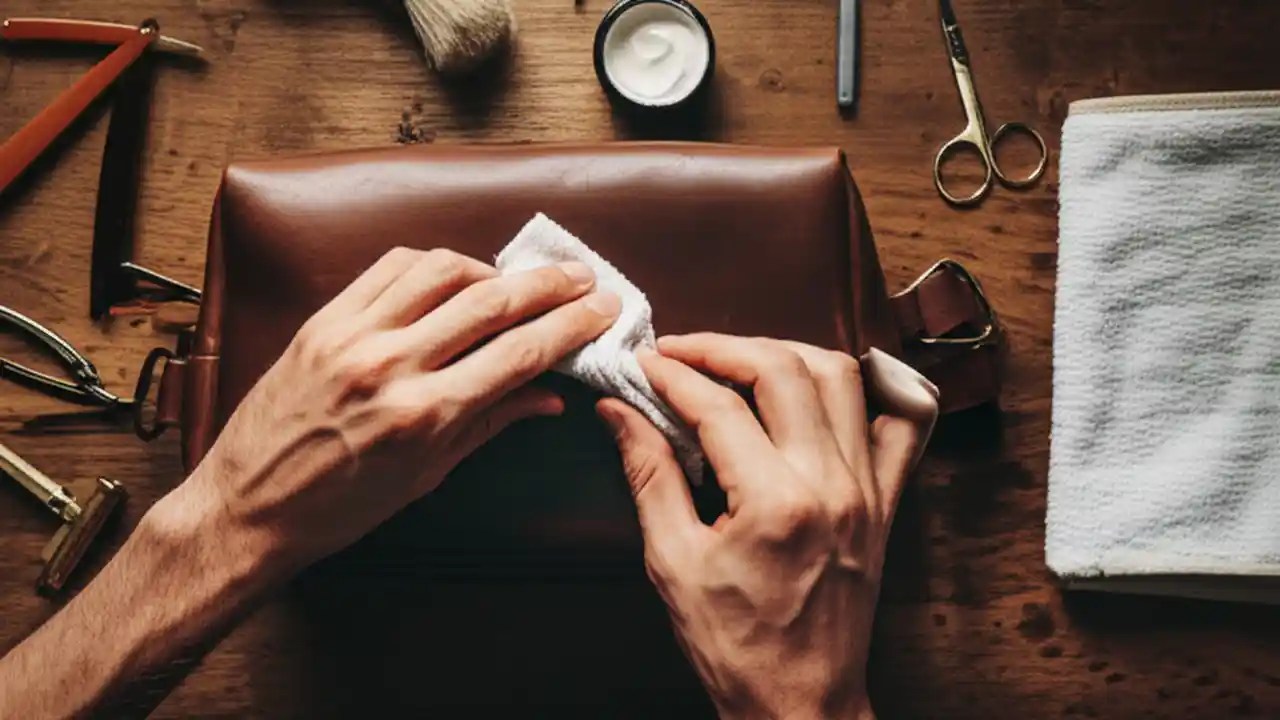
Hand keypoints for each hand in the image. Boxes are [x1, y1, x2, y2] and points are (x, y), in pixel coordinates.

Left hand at [170, 247, 620, 576]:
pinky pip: (389, 268)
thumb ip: (491, 423)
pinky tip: (453, 275)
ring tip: (515, 280)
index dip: (570, 325)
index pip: (519, 353)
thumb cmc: (342, 505)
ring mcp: (352, 335)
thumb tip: (551, 395)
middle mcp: (390, 366)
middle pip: (490, 302)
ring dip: (491, 268)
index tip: (603, 307)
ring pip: (441, 270)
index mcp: (424, 415)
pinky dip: (432, 264)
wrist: (248, 505)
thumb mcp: (428, 475)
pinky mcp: (323, 319)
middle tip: (582, 277)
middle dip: (548, 285)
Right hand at [597, 335, 938, 719]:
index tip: (643, 364)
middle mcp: (831, 485)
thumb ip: (648, 474)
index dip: (672, 374)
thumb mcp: (672, 562)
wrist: (800, 703)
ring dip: (785, 352)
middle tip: (680, 353)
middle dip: (723, 348)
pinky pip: (900, 424)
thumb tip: (619, 410)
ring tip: (740, 360)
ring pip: (840, 377)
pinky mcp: (884, 503)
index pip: (718, 406)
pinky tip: (827, 388)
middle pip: (782, 370)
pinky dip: (872, 390)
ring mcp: (867, 490)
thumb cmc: (734, 647)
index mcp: (776, 504)